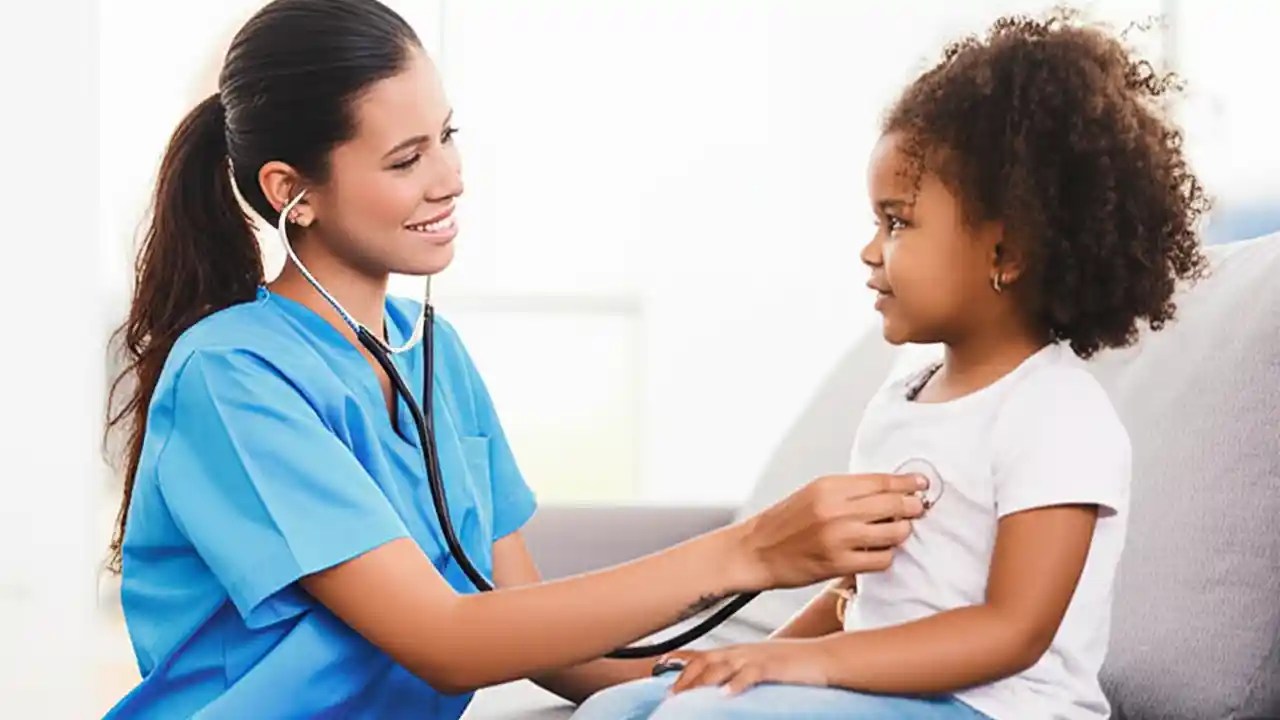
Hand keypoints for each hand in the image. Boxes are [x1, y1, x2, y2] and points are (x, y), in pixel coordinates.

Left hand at [659, 641, 830, 694]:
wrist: (825, 658)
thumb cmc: (793, 666)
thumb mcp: (760, 666)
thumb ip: (739, 672)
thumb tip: (721, 688)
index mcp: (738, 652)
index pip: (702, 654)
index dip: (680, 659)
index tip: (661, 665)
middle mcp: (742, 651)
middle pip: (705, 662)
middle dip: (684, 678)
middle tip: (669, 696)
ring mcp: (756, 657)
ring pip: (722, 667)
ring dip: (701, 682)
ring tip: (685, 697)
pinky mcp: (773, 666)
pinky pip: (751, 674)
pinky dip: (736, 684)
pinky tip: (725, 696)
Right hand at [734, 473, 925, 589]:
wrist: (755, 551)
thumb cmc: (785, 523)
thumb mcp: (814, 495)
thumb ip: (848, 492)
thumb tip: (888, 491)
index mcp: (829, 486)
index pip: (882, 481)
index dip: (907, 482)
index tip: (921, 484)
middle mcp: (836, 509)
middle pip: (893, 503)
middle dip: (912, 507)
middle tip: (917, 510)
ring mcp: (839, 537)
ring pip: (894, 532)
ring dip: (901, 532)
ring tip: (895, 533)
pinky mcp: (839, 563)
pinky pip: (882, 559)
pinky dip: (885, 556)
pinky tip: (877, 553)